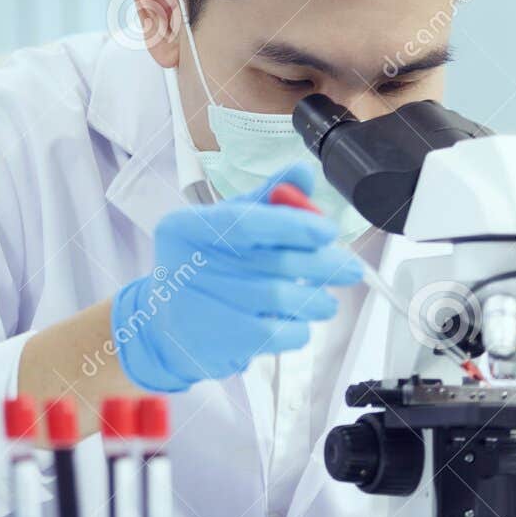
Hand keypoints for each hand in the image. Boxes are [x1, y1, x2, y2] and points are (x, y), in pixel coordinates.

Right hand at [111, 163, 361, 391]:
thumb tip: (303, 174)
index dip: (293, 225)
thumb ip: (265, 200)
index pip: (246, 221)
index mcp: (186, 227)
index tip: (327, 231)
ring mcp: (202, 307)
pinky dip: (299, 328)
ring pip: (282, 299)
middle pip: (273, 263)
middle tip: (349, 268)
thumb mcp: (224, 226)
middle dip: (322, 265)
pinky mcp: (220, 342)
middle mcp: (188, 265)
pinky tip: (296, 322)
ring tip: (323, 301)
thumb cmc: (202, 270)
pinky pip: (279, 333)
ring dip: (316, 301)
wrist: (166, 329)